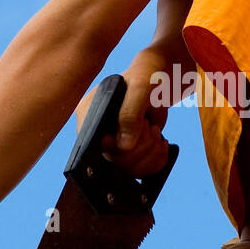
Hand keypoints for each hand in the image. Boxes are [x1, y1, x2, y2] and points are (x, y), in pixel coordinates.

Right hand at [75, 47, 172, 178]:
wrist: (160, 81)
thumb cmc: (147, 77)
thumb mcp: (140, 88)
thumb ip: (130, 113)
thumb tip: (124, 146)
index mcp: (88, 113)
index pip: (92, 143)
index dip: (115, 146)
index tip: (136, 132)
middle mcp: (97, 132)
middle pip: (113, 160)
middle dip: (140, 146)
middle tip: (150, 127)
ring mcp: (113, 144)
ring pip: (129, 168)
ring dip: (150, 153)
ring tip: (156, 132)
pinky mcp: (129, 152)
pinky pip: (141, 171)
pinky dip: (156, 160)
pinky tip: (161, 143)